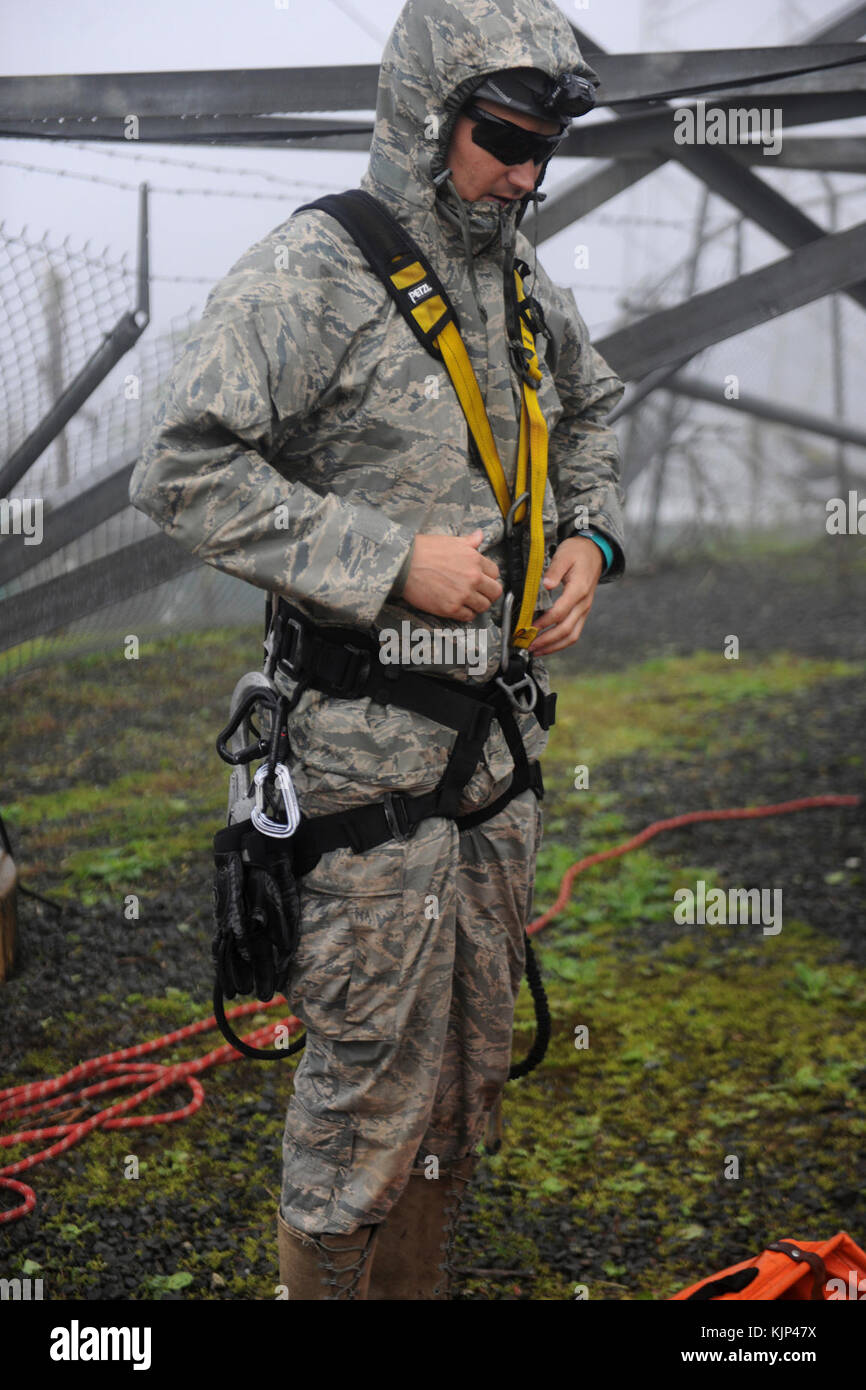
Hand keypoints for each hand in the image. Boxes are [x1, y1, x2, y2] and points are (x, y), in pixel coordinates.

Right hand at [402, 529, 501, 620]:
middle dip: (489, 593)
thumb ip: (469, 541)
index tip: (483, 579)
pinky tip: (459, 608)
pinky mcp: (451, 608)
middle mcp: (473, 578)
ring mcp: (463, 594)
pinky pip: (468, 617)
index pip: (495, 573)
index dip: (489, 577)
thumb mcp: (450, 541)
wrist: (404, 564)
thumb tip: (479, 536)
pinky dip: (465, 614)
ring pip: (483, 606)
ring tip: (468, 601)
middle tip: (480, 593)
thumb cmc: (424, 550)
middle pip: (495, 592)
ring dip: (478, 605)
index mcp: (475, 559)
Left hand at [529, 536, 602, 656]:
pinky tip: (547, 645)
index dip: (544, 622)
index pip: (560, 612)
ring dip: (553, 646)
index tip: (529, 627)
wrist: (594, 552)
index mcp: (579, 589)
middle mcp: (583, 603)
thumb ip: (555, 570)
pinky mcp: (582, 613)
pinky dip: (560, 643)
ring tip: (536, 651)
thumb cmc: (577, 553)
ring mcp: (584, 610)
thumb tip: (546, 585)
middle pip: (566, 630)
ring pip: (572, 636)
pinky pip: (573, 633)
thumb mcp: (564, 555)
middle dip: (546, 641)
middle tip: (529, 645)